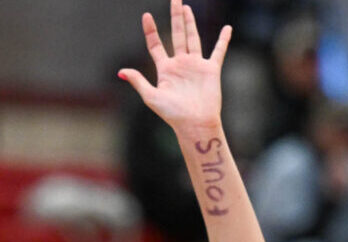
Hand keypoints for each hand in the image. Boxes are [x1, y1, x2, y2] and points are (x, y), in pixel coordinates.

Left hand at [118, 0, 231, 132]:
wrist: (195, 123)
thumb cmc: (172, 114)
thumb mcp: (151, 97)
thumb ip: (138, 81)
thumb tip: (120, 71)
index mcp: (165, 69)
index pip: (156, 45)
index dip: (151, 30)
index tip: (146, 15)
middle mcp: (180, 64)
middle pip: (176, 35)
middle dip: (175, 17)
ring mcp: (196, 65)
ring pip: (193, 38)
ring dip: (190, 22)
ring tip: (186, 8)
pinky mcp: (211, 69)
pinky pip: (218, 51)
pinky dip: (223, 40)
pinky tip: (227, 28)